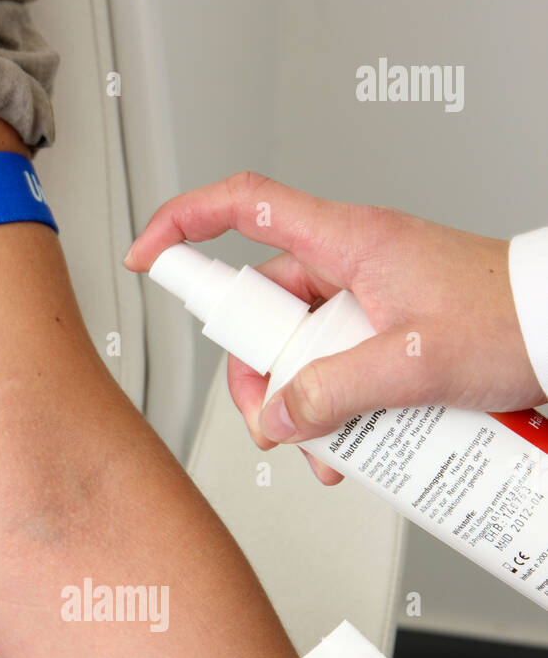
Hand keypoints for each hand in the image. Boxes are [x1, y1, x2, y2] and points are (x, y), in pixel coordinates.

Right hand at [124, 173, 544, 484]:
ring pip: (299, 350)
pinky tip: (351, 451)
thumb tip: (280, 416)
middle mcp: (351, 265)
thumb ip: (337, 390)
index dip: (186, 222)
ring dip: (300, 405)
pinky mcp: (384, 334)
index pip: (245, 206)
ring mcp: (367, 301)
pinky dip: (333, 412)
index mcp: (349, 242)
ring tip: (326, 449)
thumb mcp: (416, 362)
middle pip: (265, 309)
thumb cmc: (510, 319)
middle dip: (259, 374)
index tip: (148, 258)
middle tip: (275, 421)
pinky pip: (335, 370)